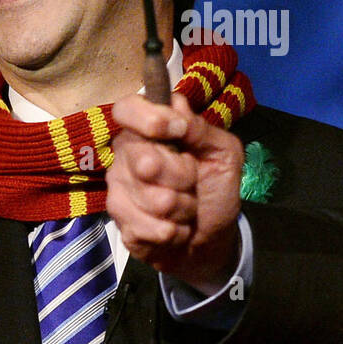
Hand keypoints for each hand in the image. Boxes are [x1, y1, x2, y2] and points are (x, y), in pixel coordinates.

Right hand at [108, 92, 244, 293]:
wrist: (210, 237)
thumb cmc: (214, 188)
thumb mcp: (224, 152)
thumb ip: (201, 129)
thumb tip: (176, 106)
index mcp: (147, 132)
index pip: (126, 109)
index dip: (148, 118)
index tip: (178, 131)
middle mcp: (126, 157)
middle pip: (144, 160)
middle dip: (182, 176)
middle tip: (192, 181)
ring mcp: (118, 191)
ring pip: (152, 199)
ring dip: (183, 207)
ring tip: (187, 207)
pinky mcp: (120, 224)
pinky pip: (149, 227)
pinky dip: (174, 231)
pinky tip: (175, 228)